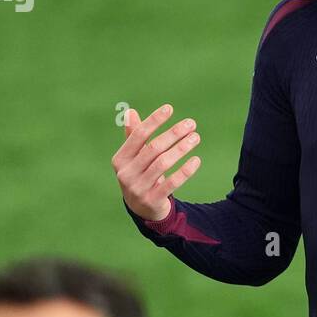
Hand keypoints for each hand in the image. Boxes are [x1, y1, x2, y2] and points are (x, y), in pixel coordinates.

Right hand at [112, 104, 200, 221]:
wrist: (141, 208)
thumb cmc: (140, 174)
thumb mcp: (134, 157)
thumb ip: (134, 136)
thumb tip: (130, 112)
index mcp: (120, 159)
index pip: (138, 135)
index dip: (154, 120)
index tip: (170, 108)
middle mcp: (126, 174)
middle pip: (153, 148)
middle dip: (173, 133)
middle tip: (191, 124)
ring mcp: (139, 188)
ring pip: (163, 164)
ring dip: (181, 148)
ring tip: (195, 138)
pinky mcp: (153, 200)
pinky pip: (172, 183)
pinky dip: (185, 171)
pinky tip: (196, 160)